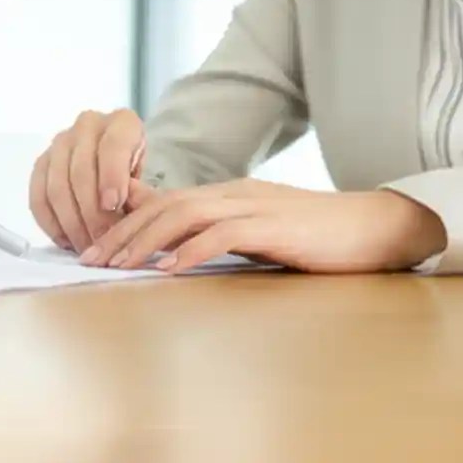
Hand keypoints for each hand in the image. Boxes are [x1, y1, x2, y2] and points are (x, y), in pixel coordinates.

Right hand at [29, 109, 146, 252]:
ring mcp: (61, 142)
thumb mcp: (147, 180)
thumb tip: (121, 228)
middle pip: (81, 171)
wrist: (116, 166)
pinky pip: (38, 196)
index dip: (111, 177)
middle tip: (102, 242)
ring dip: (71, 223)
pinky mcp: (42, 162)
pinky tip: (66, 241)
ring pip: (57, 186)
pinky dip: (50, 223)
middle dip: (91, 213)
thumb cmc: (136, 175)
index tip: (113, 206)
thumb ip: (137, 198)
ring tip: (86, 247)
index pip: (112, 146)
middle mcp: (88, 125)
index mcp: (122, 123)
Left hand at [79, 179, 445, 273]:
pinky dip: (192, 249)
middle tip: (90, 260)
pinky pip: (225, 234)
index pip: (161, 203)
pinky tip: (170, 268)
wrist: (372, 227)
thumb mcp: (255, 231)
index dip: (123, 225)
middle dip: (122, 233)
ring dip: (146, 241)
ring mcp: (253, 206)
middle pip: (163, 206)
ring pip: (184, 215)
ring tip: (119, 265)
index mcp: (225, 195)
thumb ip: (217, 234)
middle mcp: (232, 194)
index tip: (94, 251)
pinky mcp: (274, 227)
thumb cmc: (313, 237)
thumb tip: (174, 252)